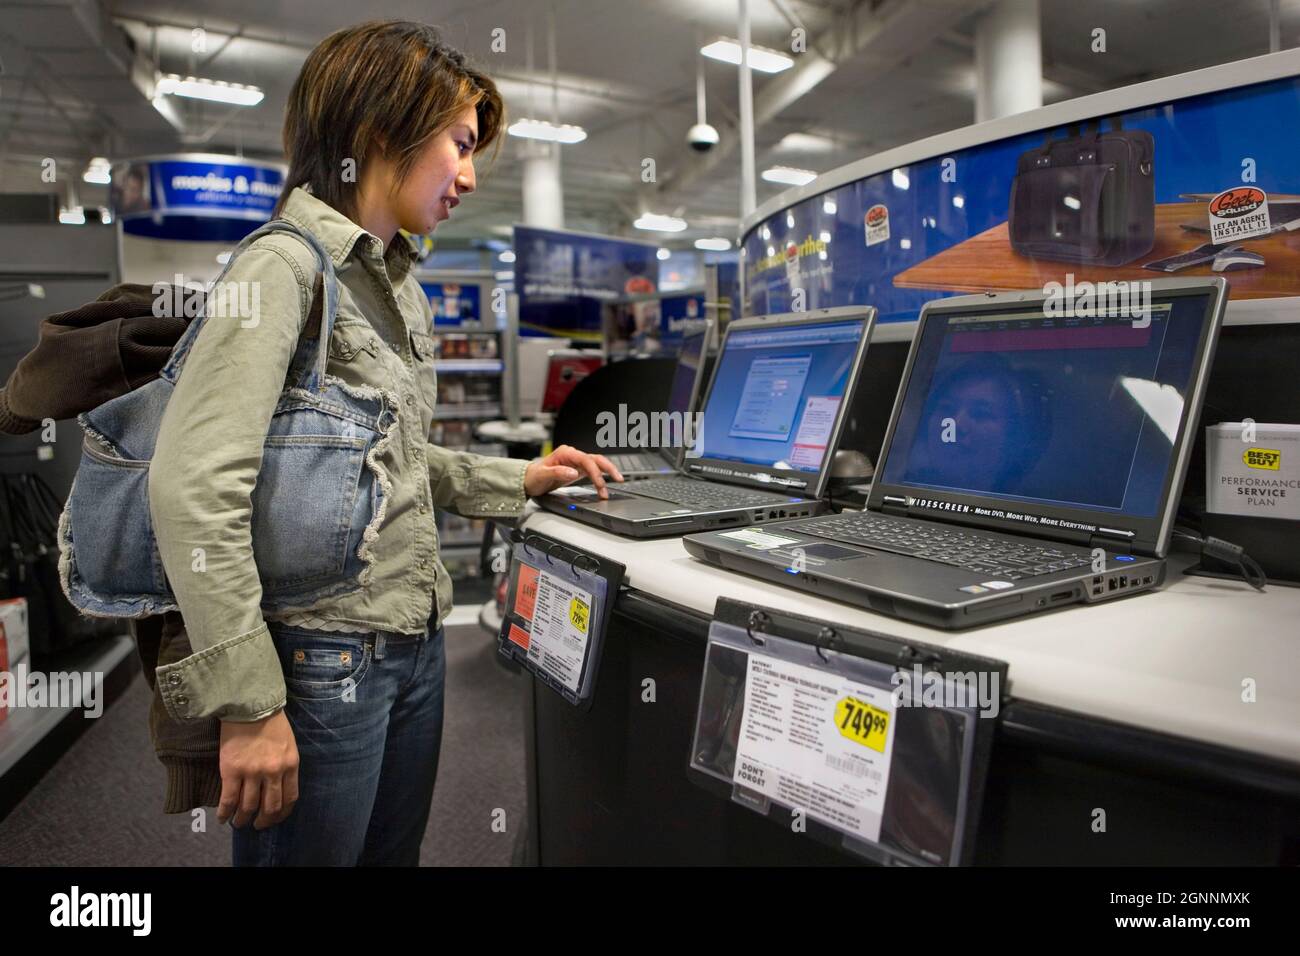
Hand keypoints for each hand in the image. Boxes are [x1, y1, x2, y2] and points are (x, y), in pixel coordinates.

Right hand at [218, 709, 299, 828]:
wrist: (248, 705)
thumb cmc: (269, 721)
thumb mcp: (287, 744)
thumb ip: (285, 765)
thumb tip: (277, 786)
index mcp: (290, 765)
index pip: (290, 798)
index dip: (281, 814)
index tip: (274, 819)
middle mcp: (273, 772)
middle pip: (270, 807)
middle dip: (263, 821)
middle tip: (257, 825)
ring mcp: (252, 773)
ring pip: (248, 807)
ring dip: (243, 819)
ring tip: (238, 823)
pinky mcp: (231, 770)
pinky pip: (228, 800)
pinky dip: (225, 812)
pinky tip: (222, 818)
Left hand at [524, 444, 624, 499]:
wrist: (528, 481)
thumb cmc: (533, 476)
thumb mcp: (542, 475)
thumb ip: (557, 472)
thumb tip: (573, 472)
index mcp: (565, 453)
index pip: (585, 460)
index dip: (595, 472)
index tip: (599, 484)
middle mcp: (572, 456)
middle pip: (595, 459)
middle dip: (608, 468)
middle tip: (618, 479)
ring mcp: (576, 463)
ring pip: (597, 464)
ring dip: (607, 473)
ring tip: (617, 482)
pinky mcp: (578, 470)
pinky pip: (593, 472)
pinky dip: (601, 478)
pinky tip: (606, 485)